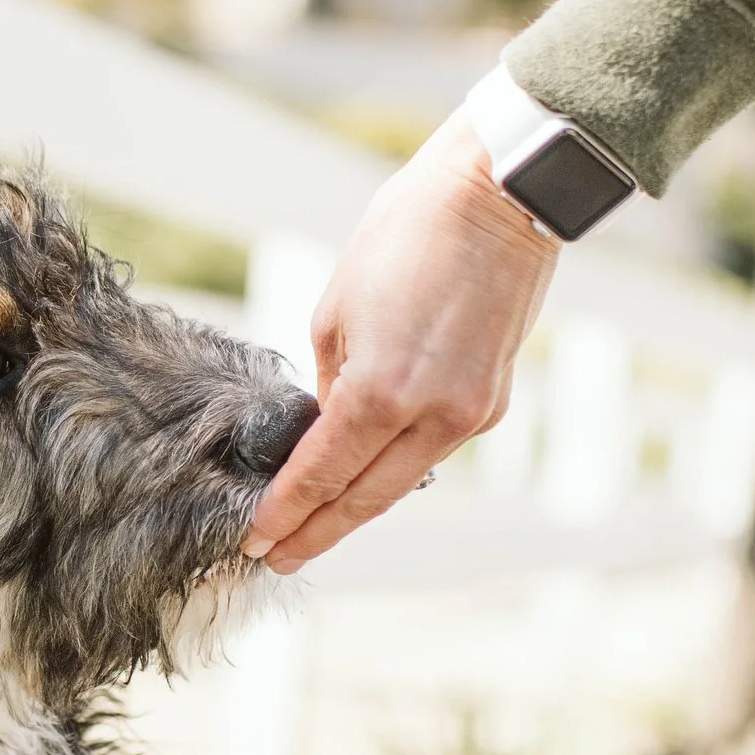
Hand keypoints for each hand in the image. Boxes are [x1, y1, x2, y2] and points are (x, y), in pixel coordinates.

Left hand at [243, 113, 556, 571]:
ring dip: (357, 505)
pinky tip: (369, 477)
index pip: (321, 475)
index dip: (286, 513)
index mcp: (380, 392)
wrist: (497, 199)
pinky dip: (397, 466)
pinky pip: (433, 449)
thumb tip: (330, 425)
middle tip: (279, 556)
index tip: (258, 540)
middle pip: (365, 498)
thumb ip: (331, 382)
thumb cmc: (405, 236)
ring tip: (317, 527)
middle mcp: (432, 416)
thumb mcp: (338, 309)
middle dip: (318, 531)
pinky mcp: (492, 402)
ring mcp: (469, 414)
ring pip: (403, 480)